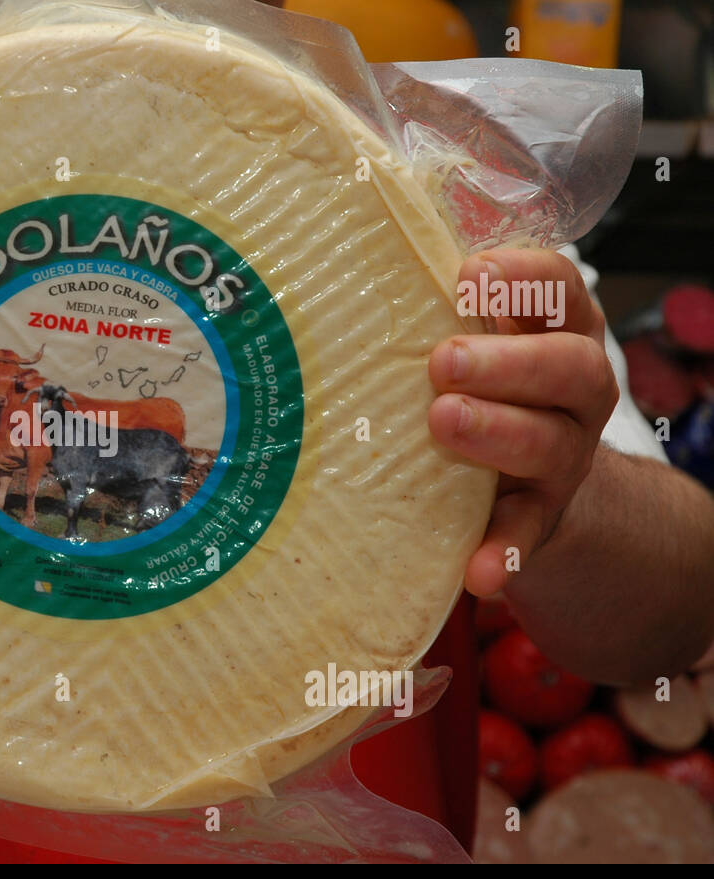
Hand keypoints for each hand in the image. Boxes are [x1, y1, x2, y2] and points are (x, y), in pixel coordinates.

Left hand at [429, 249, 618, 597]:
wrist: (526, 485)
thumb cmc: (481, 388)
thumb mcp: (473, 339)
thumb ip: (437, 305)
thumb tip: (348, 264)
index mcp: (558, 331)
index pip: (559, 289)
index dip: (522, 278)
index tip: (470, 275)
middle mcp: (575, 391)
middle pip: (566, 367)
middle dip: (506, 361)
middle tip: (443, 360)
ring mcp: (562, 458)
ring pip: (550, 444)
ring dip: (499, 433)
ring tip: (445, 423)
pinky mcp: (538, 518)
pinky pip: (526, 536)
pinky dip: (502, 550)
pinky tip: (477, 570)